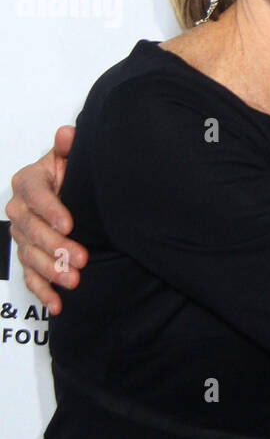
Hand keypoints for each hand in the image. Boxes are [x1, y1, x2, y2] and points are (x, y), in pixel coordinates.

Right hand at [5, 126, 85, 313]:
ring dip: (51, 270)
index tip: (69, 223)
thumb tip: (67, 135)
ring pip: (30, 255)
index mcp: (29, 182)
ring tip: (74, 280)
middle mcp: (20, 209)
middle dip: (55, 246)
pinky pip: (30, 276)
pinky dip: (43, 292)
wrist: (71, 192)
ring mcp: (22, 235)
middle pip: (31, 230)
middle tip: (80, 257)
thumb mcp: (71, 159)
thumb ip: (69, 148)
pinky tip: (57, 303)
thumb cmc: (72, 174)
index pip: (35, 195)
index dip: (50, 210)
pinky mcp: (28, 256)